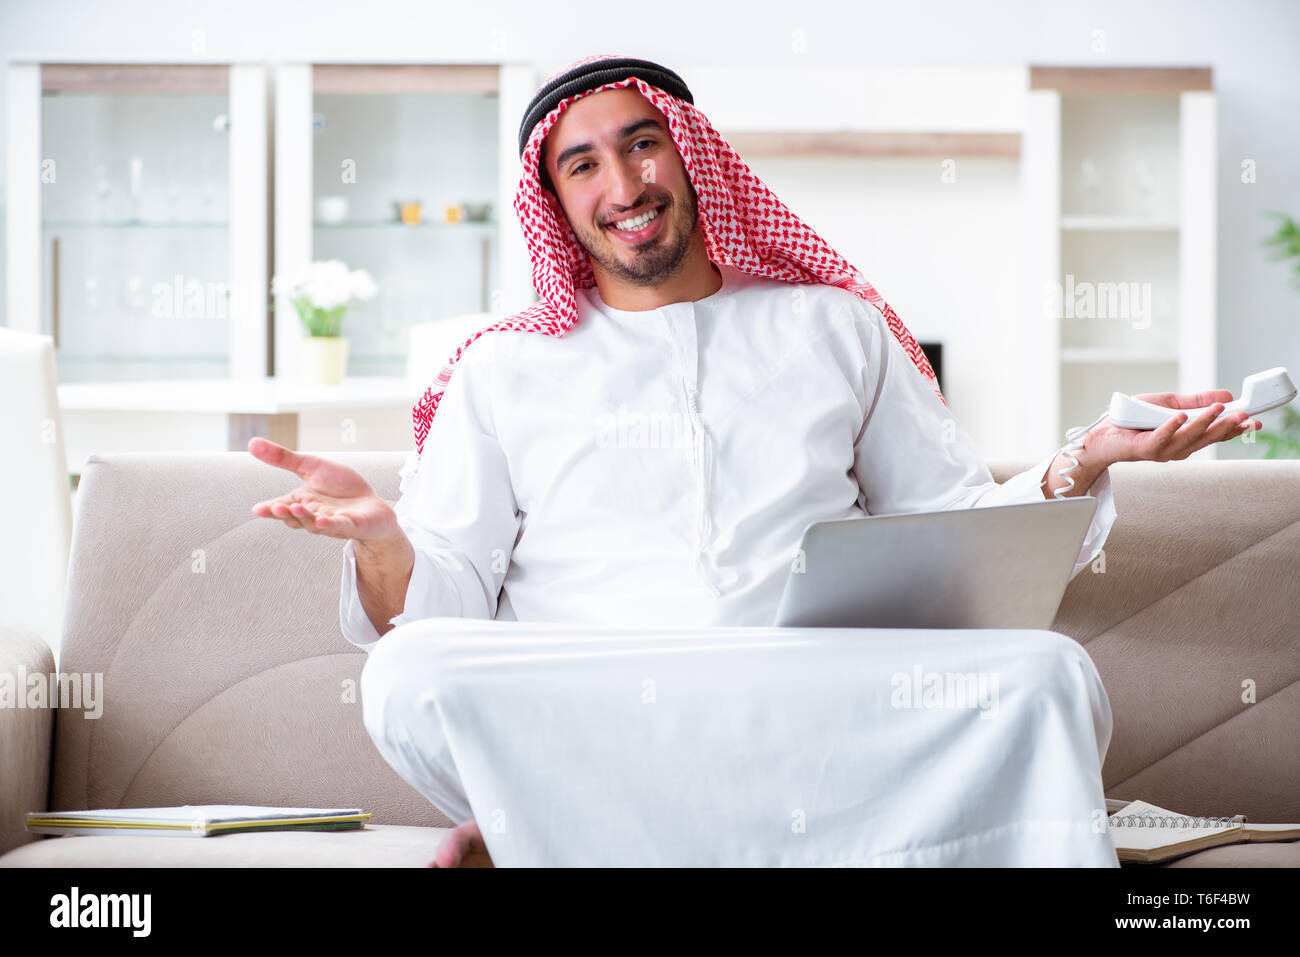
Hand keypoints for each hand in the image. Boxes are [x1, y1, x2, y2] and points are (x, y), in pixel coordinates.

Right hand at [247, 437, 400, 541]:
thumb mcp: (312, 467)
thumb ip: (284, 458)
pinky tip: (321, 521)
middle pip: (295, 517)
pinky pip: (339, 526)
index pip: (281, 507)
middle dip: (284, 513)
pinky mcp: (352, 525)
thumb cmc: (341, 488)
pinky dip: (329, 524)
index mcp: (302, 501)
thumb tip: (252, 443)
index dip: (270, 509)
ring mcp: (332, 522)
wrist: (372, 507)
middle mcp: (313, 515)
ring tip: (294, 507)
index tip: (257, 509)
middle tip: (275, 508)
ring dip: (304, 516)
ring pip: (314, 523)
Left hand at [1081, 390, 1259, 467]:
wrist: (1103, 433)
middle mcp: (1178, 449)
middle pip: (1207, 438)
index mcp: (1187, 440)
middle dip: (1227, 426)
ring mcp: (1162, 451)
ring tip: (1219, 408)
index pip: (1216, 435)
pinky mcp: (1144, 449)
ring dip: (1204, 423)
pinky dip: (1171, 427)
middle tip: (1244, 414)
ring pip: (1188, 438)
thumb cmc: (1135, 420)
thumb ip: (1196, 401)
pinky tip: (1182, 416)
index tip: (1256, 420)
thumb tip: (1226, 394)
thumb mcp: (1171, 405)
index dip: (1236, 428)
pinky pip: (1160, 438)